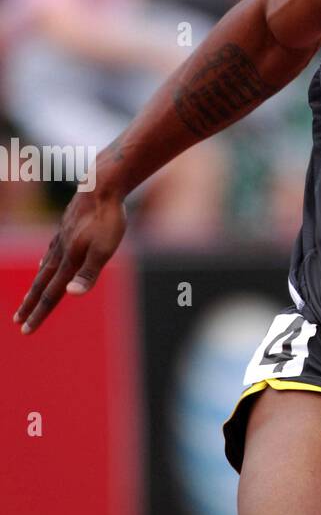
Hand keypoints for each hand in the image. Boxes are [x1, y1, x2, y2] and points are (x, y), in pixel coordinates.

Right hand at [12, 187, 126, 334]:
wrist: (102, 185)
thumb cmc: (108, 219)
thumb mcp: (105, 250)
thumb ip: (88, 274)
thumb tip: (71, 295)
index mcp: (68, 261)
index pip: (51, 295)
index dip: (39, 314)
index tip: (26, 330)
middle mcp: (60, 252)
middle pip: (42, 284)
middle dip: (30, 305)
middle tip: (18, 321)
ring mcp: (61, 239)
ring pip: (45, 268)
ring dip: (35, 286)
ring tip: (28, 298)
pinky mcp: (66, 228)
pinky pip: (51, 252)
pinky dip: (45, 264)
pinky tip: (46, 264)